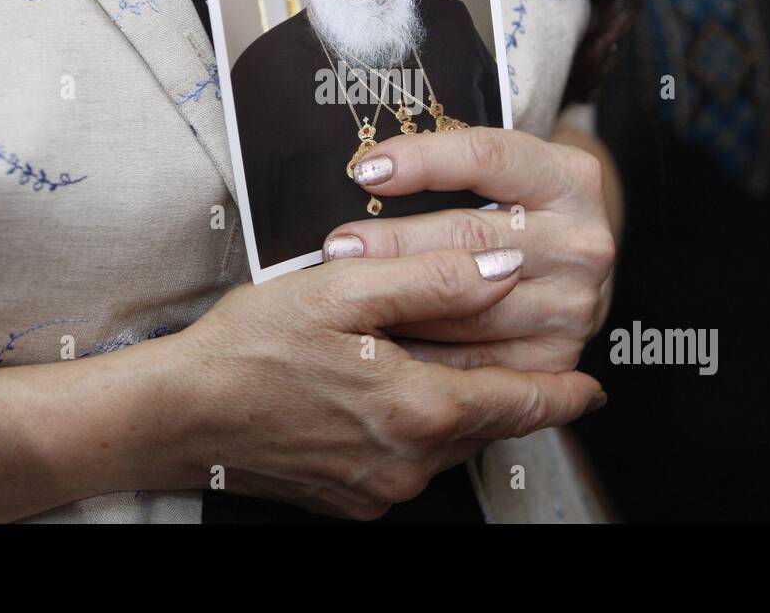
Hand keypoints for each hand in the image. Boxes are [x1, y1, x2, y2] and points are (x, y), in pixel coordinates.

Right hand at [163, 246, 604, 519]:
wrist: (176, 417)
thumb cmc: (249, 347)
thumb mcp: (339, 290)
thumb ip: (431, 279)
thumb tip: (503, 270)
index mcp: (417, 409)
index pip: (519, 404)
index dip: (563, 395)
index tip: (592, 388)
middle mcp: (408, 463)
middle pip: (485, 424)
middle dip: (508, 394)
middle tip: (523, 360)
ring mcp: (378, 489)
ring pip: (447, 443)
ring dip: (457, 408)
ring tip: (444, 366)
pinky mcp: (351, 500)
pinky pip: (407, 462)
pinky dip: (415, 429)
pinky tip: (385, 394)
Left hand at [323, 126, 614, 373]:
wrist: (565, 268)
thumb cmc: (508, 210)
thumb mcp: (498, 173)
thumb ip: (450, 167)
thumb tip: (368, 172)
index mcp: (571, 179)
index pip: (490, 158)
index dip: (426, 161)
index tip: (368, 171)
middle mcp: (583, 244)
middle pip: (474, 236)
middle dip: (397, 242)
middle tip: (339, 246)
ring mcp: (573, 307)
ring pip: (471, 305)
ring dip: (400, 302)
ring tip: (346, 294)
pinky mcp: (553, 360)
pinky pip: (473, 362)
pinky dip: (420, 353)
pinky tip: (377, 341)